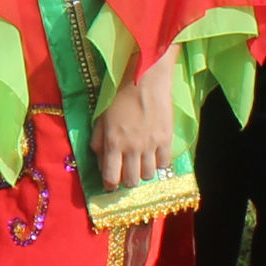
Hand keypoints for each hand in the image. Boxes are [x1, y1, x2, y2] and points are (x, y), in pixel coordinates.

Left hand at [90, 55, 176, 191]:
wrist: (145, 80)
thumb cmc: (119, 97)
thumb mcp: (101, 119)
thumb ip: (99, 142)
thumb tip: (101, 163)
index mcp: (113, 143)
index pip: (111, 177)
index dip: (110, 185)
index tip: (111, 183)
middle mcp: (132, 148)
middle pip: (132, 180)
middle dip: (127, 180)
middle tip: (127, 172)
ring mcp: (151, 145)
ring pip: (149, 175)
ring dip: (143, 172)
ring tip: (141, 163)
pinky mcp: (166, 139)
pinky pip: (164, 164)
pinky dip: (159, 164)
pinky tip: (154, 156)